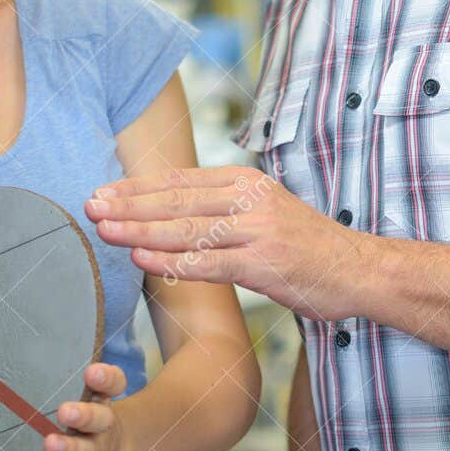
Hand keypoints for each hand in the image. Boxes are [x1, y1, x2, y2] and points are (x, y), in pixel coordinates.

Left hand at [43, 362, 128, 450]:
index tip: (91, 373)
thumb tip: (23, 351)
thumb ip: (60, 379)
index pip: (113, 384)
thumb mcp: (80, 396)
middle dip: (83, 415)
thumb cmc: (83, 417)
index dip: (106, 378)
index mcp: (101, 399)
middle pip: (100, 418)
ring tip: (51, 443)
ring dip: (68, 448)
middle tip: (65, 412)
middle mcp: (102, 425)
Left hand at [85, 166, 359, 319]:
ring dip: (140, 231)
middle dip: (128, 205)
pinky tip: (142, 261)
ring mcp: (258, 230)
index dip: (136, 187)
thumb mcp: (264, 211)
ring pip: (186, 230)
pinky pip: (208, 263)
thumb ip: (221, 207)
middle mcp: (250, 198)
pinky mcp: (265, 263)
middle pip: (175, 200)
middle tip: (89, 207)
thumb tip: (166, 209)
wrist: (361, 270)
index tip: (101, 191)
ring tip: (104, 231)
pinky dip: (171, 262)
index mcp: (245, 181)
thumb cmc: (306, 246)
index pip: (179, 180)